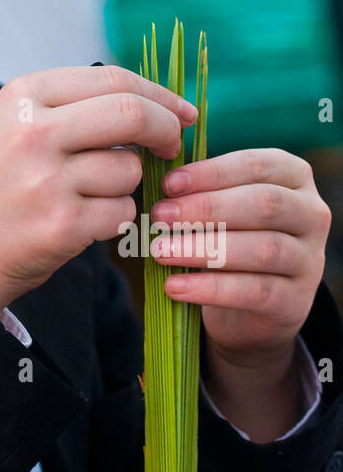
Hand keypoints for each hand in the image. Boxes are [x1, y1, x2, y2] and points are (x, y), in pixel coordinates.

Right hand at [0, 64, 197, 314]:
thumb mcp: (10, 126)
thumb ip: (69, 107)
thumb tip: (150, 100)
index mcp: (22, 97)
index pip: (112, 79)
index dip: (159, 95)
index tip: (181, 112)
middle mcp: (33, 132)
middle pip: (132, 115)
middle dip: (165, 131)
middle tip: (171, 147)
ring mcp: (47, 180)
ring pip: (130, 171)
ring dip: (125, 186)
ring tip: (86, 196)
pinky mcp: (61, 225)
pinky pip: (120, 213)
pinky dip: (112, 219)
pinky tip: (79, 223)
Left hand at [148, 148, 331, 365]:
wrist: (253, 305)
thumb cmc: (231, 236)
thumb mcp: (223, 207)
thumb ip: (201, 189)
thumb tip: (162, 182)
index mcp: (294, 177)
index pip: (257, 165)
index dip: (212, 173)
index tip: (168, 184)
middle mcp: (311, 214)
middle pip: (264, 204)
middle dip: (207, 208)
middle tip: (159, 216)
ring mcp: (309, 260)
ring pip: (262, 249)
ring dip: (205, 248)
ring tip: (160, 251)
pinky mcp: (296, 301)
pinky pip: (255, 292)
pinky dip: (210, 289)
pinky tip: (174, 286)